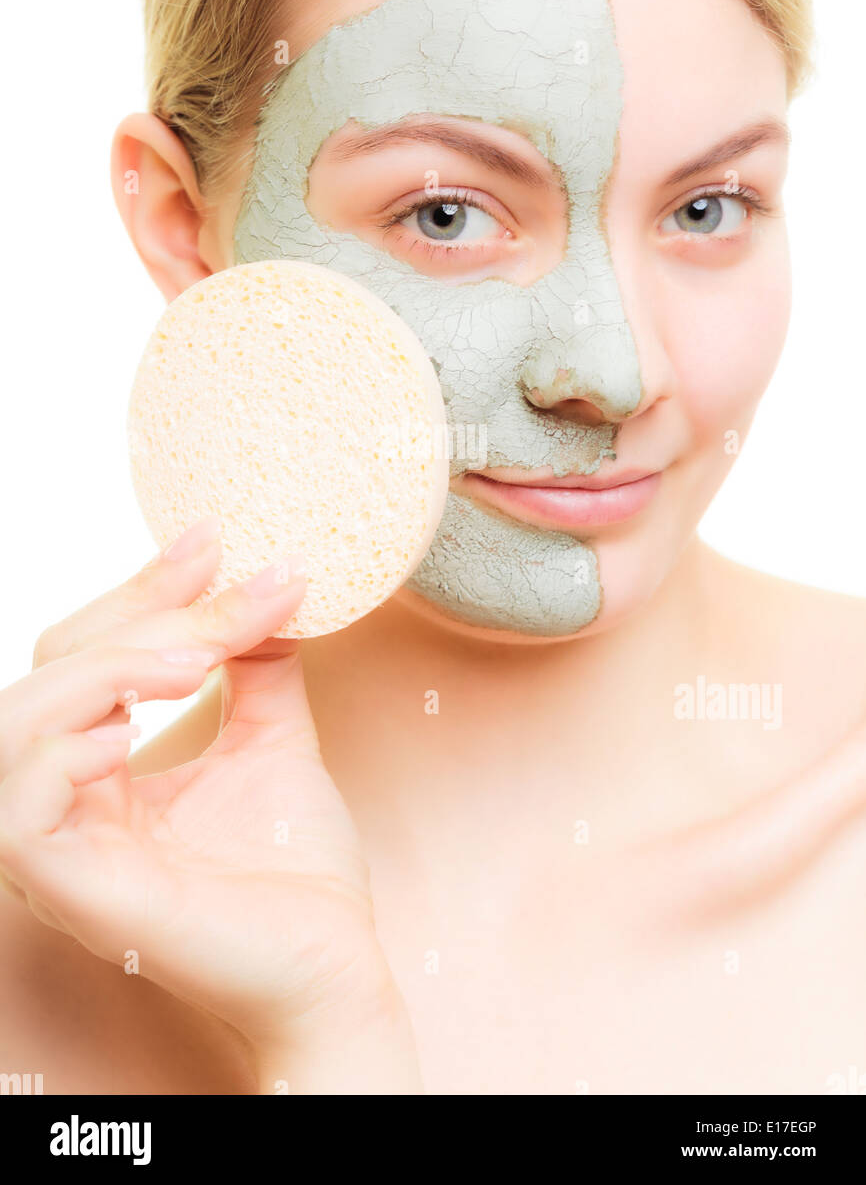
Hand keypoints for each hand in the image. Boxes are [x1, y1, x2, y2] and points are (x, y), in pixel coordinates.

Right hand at [0, 518, 418, 1086]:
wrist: (332, 963)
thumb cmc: (296, 869)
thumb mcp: (272, 736)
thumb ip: (254, 662)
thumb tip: (266, 579)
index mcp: (100, 768)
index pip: (84, 656)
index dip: (139, 590)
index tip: (210, 540)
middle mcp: (65, 802)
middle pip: (50, 671)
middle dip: (139, 617)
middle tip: (225, 589)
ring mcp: (57, 848)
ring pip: (19, 723)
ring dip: (107, 670)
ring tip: (196, 659)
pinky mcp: (68, 887)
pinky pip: (20, 808)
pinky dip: (64, 751)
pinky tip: (134, 731)